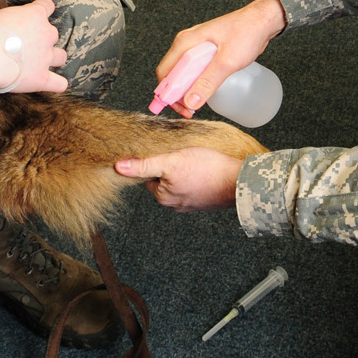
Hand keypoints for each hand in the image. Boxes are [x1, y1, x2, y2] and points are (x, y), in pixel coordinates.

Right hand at [0, 0, 67, 93]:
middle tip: (26, 45)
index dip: (43, 10)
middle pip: (53, 34)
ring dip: (53, 59)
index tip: (36, 16)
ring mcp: (46, 57)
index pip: (47, 6)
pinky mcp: (41, 78)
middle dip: (43, 39)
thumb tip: (9, 26)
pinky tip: (52, 84)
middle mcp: (46, 34)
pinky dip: (57, 84)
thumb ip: (11, 19)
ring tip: (40, 63)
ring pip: (61, 56)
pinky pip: (59, 84)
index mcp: (35, 15)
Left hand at [114, 147, 242, 210]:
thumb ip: (144, 165)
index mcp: (163, 196)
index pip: (149, 175)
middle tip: (183, 155)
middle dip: (170, 167)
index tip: (167, 153)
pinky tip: (204, 170)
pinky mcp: (204, 201)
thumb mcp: (172, 160)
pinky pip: (194, 186)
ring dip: (184, 172)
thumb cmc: (208, 169)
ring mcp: (190, 204)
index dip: (156, 161)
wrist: (239, 181)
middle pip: (163, 179)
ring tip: (196, 162)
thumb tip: (119, 167)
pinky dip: (197, 178)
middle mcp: (174, 204)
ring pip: (179, 182)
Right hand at [156, 0, 286, 117]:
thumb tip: (191, 101)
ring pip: (183, 72)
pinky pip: (194, 69)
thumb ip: (208, 81)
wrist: (262, 20)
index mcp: (185, 42)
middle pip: (172, 73)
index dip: (168, 93)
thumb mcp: (227, 61)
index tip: (180, 109)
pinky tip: (205, 90)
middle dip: (177, 94)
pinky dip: (195, 82)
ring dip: (186, 89)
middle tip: (190, 110)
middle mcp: (187, 43)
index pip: (165, 72)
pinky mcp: (206, 50)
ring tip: (197, 103)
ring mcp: (196, 46)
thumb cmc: (246, 33)